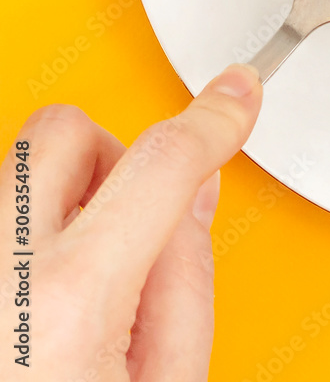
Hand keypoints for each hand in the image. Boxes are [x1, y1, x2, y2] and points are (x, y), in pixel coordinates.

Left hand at [0, 63, 261, 380]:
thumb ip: (189, 279)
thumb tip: (194, 198)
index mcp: (68, 304)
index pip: (161, 162)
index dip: (214, 118)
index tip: (236, 94)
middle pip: (63, 131)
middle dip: (113, 151)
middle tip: (132, 212)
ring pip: (13, 163)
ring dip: (60, 193)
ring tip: (75, 272)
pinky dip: (21, 228)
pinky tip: (33, 291)